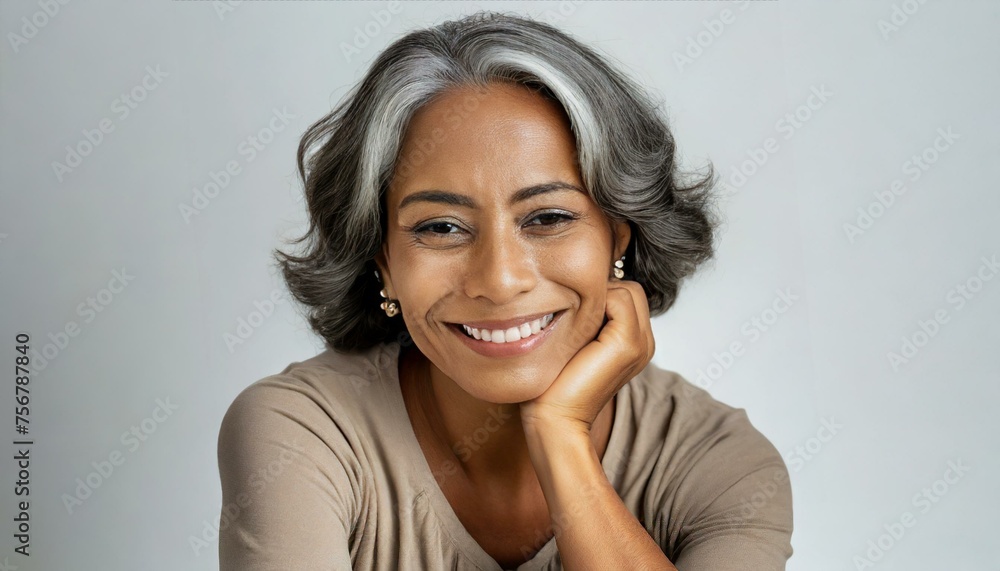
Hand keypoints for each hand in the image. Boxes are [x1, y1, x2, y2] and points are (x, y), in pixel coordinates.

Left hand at [520, 279, 654, 431]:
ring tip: (573, 322)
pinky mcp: (628, 345)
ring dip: (597, 296)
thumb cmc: (555, 383)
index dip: (598, 294)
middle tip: (572, 314)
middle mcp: (644, 343)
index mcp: (635, 342)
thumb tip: (576, 284)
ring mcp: (641, 344)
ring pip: (626, 289)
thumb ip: (588, 316)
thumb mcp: (575, 340)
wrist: (554, 418)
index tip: (572, 310)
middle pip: (630, 288)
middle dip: (601, 292)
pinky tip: (575, 325)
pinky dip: (596, 301)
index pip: (626, 293)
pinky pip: (619, 298)